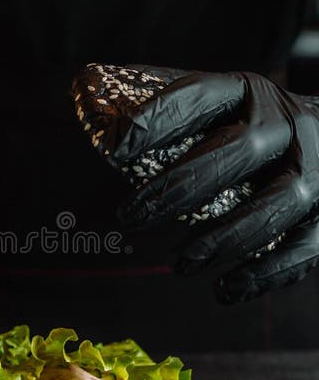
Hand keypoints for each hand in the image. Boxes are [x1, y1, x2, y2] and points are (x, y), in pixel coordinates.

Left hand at [78, 66, 318, 302]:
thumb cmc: (248, 127)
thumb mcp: (215, 105)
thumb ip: (163, 109)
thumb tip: (84, 94)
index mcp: (245, 90)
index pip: (198, 96)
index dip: (156, 120)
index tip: (114, 148)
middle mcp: (285, 124)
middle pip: (235, 152)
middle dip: (177, 188)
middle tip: (129, 218)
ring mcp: (315, 168)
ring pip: (273, 205)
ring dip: (221, 239)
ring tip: (178, 263)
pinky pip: (302, 248)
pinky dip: (263, 273)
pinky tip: (224, 289)